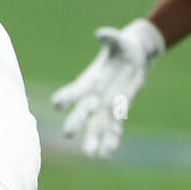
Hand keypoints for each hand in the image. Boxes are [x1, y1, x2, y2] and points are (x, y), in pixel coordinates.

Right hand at [52, 18, 164, 157]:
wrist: (133, 57)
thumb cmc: (123, 46)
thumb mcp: (120, 41)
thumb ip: (110, 38)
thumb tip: (101, 34)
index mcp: (90, 80)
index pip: (75, 90)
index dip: (66, 97)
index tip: (57, 105)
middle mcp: (94, 96)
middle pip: (83, 112)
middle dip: (76, 122)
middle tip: (68, 134)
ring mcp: (105, 107)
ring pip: (97, 126)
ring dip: (94, 140)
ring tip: (91, 156)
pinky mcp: (118, 112)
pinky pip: (113, 129)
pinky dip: (111, 141)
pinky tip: (107, 155)